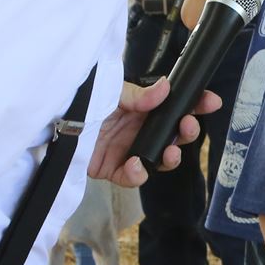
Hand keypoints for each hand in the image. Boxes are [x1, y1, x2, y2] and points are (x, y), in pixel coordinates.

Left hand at [87, 76, 222, 186]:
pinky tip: (136, 165)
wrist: (54, 124)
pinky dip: (138, 174)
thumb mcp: (112, 93)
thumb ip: (139, 95)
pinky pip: (134, 177)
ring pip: (161, 159)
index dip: (195, 104)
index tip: (210, 101)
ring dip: (170, 157)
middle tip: (187, 127)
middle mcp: (140, 129)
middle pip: (174, 134)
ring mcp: (129, 149)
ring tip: (169, 153)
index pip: (175, 106)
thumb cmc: (83, 104)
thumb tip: (166, 88)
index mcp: (143, 107)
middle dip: (186, 132)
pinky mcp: (115, 169)